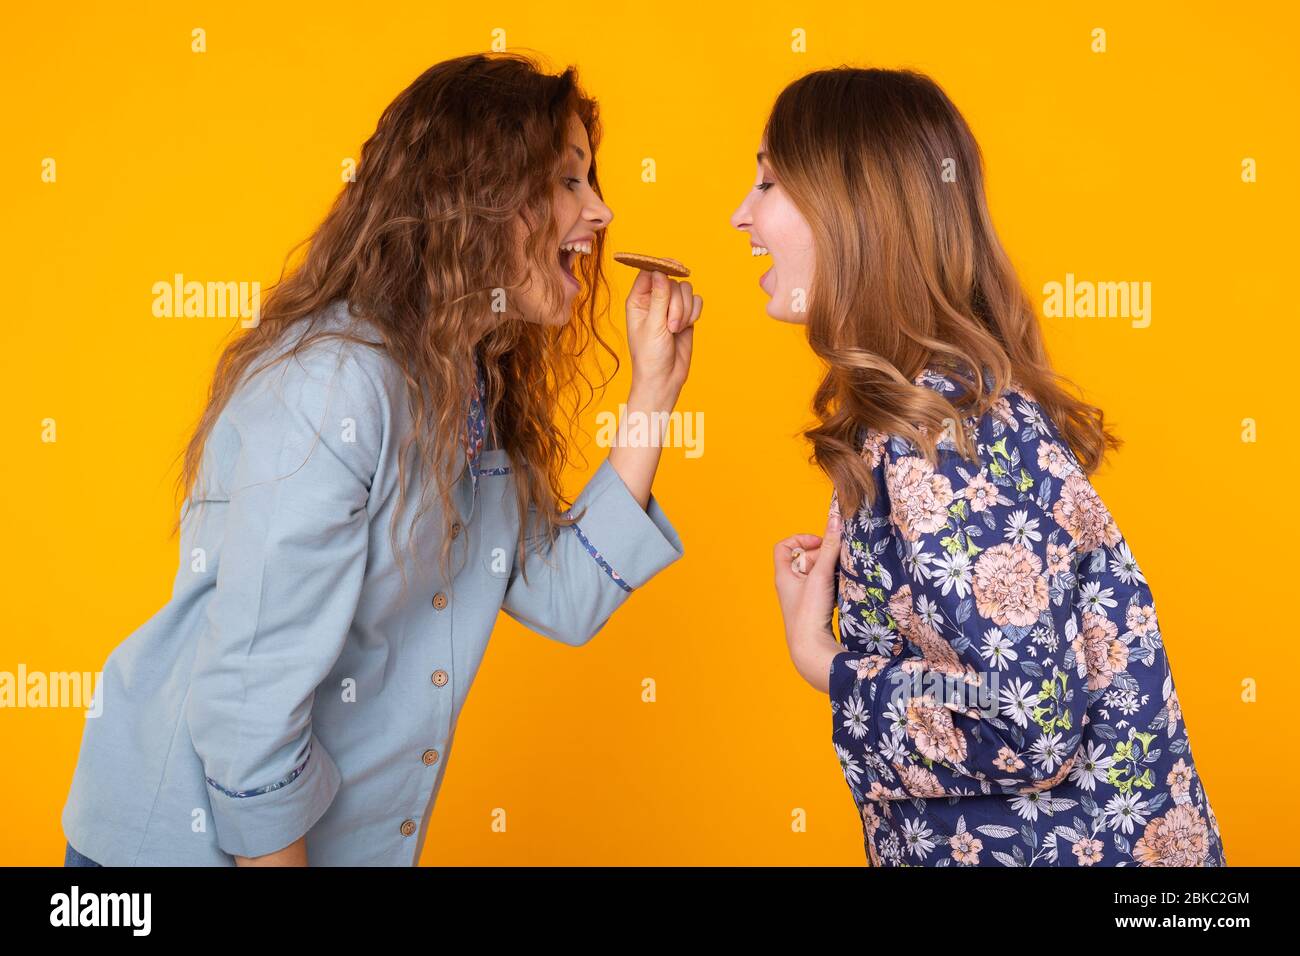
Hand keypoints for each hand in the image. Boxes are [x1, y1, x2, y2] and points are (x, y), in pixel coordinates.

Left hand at [624, 269, 700, 402]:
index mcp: (638, 300)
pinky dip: (694, 312)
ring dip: (685, 309)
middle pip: (671, 281)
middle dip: (676, 302)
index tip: (675, 267)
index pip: (649, 272)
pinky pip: (696, 301)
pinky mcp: (685, 315)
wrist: (664, 378)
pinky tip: (687, 326)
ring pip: (685, 290)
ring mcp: (670, 307)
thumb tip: (661, 272)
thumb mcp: (653, 326)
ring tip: (676, 329)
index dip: (661, 267)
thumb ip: (659, 298)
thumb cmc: (650, 356)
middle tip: (670, 324)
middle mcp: (654, 301)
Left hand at [773, 502, 844, 691]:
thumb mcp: (820, 575)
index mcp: (783, 575)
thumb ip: (829, 547)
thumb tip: (835, 519)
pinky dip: (833, 586)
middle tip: (835, 562)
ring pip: (816, 575)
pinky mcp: (813, 610)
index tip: (819, 543)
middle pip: (804, 559)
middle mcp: (789, 586)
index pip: (784, 547)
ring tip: (839, 576)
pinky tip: (842, 591)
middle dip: (822, 557)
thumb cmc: (808, 613)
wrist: (811, 650)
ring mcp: (801, 599)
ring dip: (830, 572)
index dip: (801, 540)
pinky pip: (824, 590)